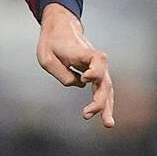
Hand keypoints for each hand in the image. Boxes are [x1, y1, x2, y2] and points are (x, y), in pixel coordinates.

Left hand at [36, 4, 114, 127]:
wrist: (61, 31)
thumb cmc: (52, 44)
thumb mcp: (47, 58)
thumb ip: (62, 73)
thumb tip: (78, 85)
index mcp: (84, 52)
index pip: (98, 60)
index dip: (95, 71)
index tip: (85, 78)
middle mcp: (96, 61)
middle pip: (104, 81)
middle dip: (99, 100)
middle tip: (87, 114)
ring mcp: (98, 68)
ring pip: (107, 89)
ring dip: (107, 107)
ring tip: (109, 124)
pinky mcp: (96, 75)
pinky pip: (103, 91)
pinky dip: (104, 104)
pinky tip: (105, 119)